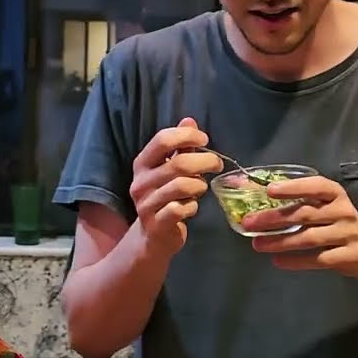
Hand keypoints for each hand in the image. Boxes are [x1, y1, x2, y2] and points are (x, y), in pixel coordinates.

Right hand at [129, 117, 222, 255]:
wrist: (152, 237)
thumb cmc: (164, 197)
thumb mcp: (168, 169)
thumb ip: (179, 146)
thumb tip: (189, 120)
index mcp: (142, 163)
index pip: (163, 139)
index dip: (187, 136)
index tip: (205, 140)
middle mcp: (140, 182)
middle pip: (179, 163)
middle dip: (205, 161)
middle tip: (217, 164)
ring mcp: (146, 204)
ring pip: (183, 186)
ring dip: (199, 185)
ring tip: (201, 187)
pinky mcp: (155, 224)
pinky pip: (181, 209)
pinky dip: (192, 206)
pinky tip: (192, 207)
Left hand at [245, 176, 357, 275]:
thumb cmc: (338, 223)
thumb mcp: (326, 207)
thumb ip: (300, 203)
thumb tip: (258, 201)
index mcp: (335, 194)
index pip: (316, 186)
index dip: (294, 187)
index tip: (270, 190)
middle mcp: (343, 212)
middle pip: (305, 214)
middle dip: (275, 218)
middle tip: (249, 223)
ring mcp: (348, 234)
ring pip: (309, 238)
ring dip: (280, 242)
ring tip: (257, 244)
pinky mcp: (349, 256)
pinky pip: (318, 259)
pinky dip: (296, 261)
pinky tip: (277, 261)